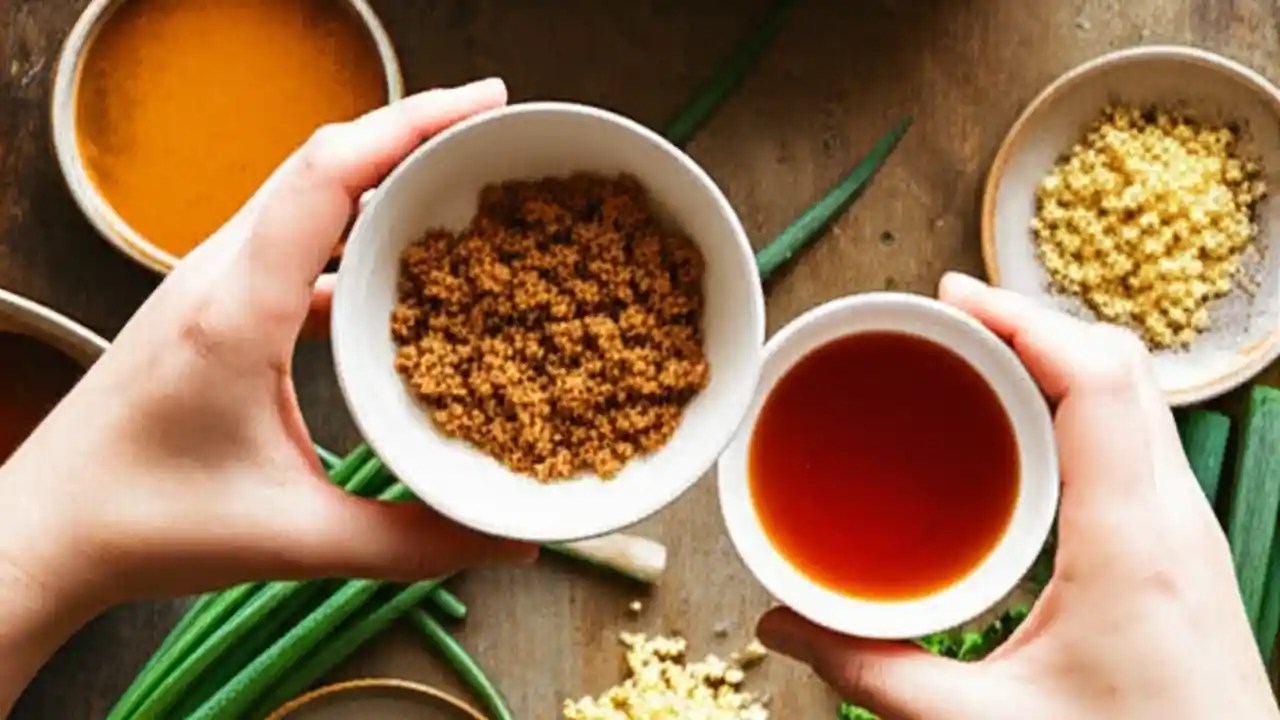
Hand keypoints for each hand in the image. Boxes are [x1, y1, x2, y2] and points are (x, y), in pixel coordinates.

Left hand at [0, 80, 533, 708]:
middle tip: (491, 129)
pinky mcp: (211, 302)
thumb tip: (514, 541)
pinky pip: (290, 234)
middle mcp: (218, 276)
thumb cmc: (149, 523)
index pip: (328, 178)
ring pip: (303, 191)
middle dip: (411, 128)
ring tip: (454, 178)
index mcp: (237, 314)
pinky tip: (392, 258)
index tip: (484, 104)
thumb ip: (413, 543)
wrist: (47, 529)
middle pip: (320, 161)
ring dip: (378, 170)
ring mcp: (209, 282)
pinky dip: (349, 223)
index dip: (411, 125)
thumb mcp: (296, 539)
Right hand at [758, 273, 1278, 719]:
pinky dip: (1077, 404)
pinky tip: (1021, 435)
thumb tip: (784, 625)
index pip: (1096, 378)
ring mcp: (1188, 529)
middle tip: (944, 325)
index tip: (950, 298)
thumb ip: (873, 673)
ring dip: (1055, 360)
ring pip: (1133, 396)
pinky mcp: (1182, 549)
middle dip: (1028, 325)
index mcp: (1132, 541)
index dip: (1023, 319)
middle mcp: (1175, 517)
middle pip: (1117, 367)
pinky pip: (1136, 437)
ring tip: (973, 362)